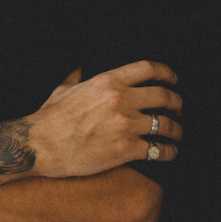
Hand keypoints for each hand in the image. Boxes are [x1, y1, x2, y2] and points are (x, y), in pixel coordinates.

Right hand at [26, 60, 181, 178]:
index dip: (166, 73)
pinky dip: (168, 151)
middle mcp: (121, 100)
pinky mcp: (126, 149)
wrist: (41, 145)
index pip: (148, 69)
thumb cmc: (50, 118)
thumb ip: (77, 76)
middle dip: (177, 102)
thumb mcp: (63, 88)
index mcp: (107, 81)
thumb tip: (81, 68)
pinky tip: (169, 152)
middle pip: (163, 96)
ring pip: (166, 124)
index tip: (173, 79)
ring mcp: (125, 125)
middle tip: (179, 108)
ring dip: (177, 129)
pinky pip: (158, 150)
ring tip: (177, 133)